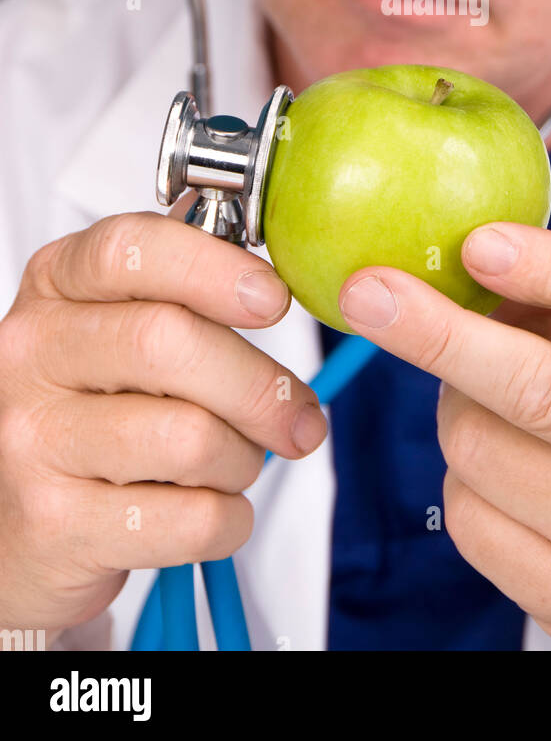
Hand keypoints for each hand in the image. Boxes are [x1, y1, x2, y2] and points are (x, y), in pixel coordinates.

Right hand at [0, 197, 325, 641]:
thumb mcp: (119, 328)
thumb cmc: (93, 409)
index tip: (272, 299)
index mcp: (56, 285)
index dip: (212, 267)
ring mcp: (34, 441)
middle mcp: (32, 353)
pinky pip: (190, 520)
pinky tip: (210, 508)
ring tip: (233, 462)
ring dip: (243, 458)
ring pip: (190, 438)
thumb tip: (277, 287)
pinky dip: (228, 520)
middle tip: (298, 415)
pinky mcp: (56, 525)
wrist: (18, 524)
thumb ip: (186, 294)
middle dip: (258, 385)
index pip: (129, 249)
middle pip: (168, 341)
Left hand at [337, 222, 550, 650]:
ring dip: (455, 407)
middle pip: (538, 387)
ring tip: (488, 403)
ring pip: (478, 446)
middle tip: (367, 291)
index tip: (476, 243)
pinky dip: (462, 475)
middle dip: (437, 333)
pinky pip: (464, 510)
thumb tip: (452, 259)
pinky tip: (504, 472)